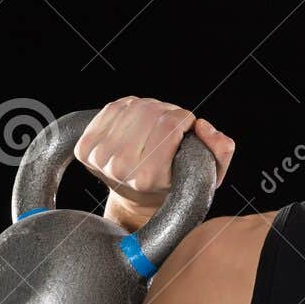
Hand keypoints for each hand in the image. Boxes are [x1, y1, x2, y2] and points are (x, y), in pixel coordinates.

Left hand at [76, 96, 234, 227]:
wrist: (139, 198)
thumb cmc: (177, 183)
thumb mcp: (209, 173)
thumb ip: (220, 150)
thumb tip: (202, 126)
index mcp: (150, 176)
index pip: (170, 123)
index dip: (185, 120)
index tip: (187, 130)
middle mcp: (120, 169)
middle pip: (151, 111)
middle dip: (168, 112)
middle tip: (171, 129)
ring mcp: (99, 157)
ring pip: (133, 106)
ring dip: (149, 110)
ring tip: (155, 128)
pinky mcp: (84, 148)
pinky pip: (114, 108)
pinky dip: (129, 110)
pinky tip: (136, 126)